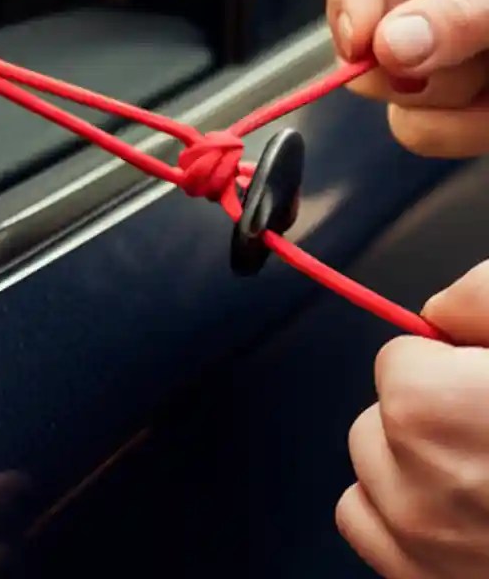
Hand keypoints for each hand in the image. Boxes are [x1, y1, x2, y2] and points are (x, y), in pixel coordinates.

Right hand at [323, 0, 488, 156]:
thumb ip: (465, 12)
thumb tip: (387, 49)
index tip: (363, 42)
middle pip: (359, 23)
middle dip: (399, 61)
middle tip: (445, 69)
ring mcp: (448, 39)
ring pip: (389, 87)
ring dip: (448, 101)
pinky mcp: (465, 90)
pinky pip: (424, 126)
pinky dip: (464, 130)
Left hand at [337, 259, 488, 577]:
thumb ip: (484, 297)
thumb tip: (441, 307)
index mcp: (433, 409)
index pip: (399, 359)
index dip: (448, 365)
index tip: (484, 378)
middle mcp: (415, 484)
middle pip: (381, 418)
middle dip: (430, 415)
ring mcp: (421, 546)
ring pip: (371, 472)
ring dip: (415, 467)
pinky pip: (367, 524)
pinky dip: (400, 516)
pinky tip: (464, 513)